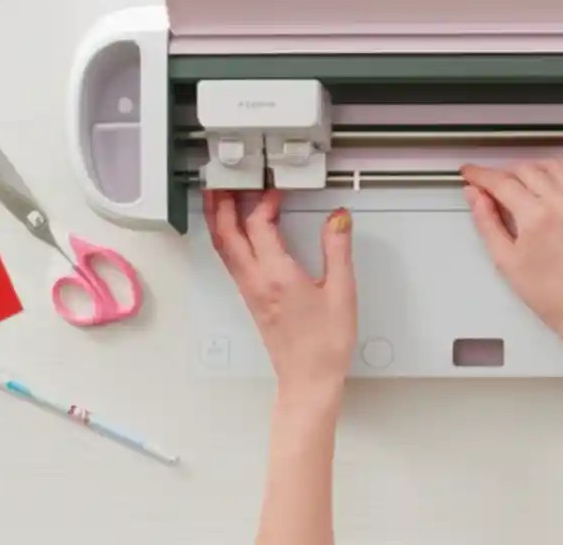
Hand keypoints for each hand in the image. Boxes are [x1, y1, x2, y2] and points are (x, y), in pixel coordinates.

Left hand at [204, 190, 356, 397]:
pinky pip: (232, 262)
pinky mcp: (253, 300)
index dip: (266, 202)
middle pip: (227, 234)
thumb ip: (338, 250)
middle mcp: (256, 281)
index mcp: (277, 275)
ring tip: (221, 200)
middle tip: (224, 182)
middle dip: (223, 204)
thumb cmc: (325, 344)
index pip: (259, 225)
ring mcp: (251, 291)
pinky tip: (237, 235)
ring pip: (224, 248)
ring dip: (220, 221)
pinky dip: (228, 240)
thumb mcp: (342, 292)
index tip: (278, 192)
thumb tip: (337, 218)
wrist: (309, 380)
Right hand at [460, 159, 562, 339]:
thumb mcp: (505, 259)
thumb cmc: (545, 291)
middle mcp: (561, 203)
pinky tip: (555, 176)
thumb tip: (474, 194)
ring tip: (517, 181)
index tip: (469, 173)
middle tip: (489, 185)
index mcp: (536, 216)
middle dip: (503, 172)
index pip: (502, 182)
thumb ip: (486, 221)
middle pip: (526, 169)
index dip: (480, 175)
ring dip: (531, 167)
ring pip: (554, 166)